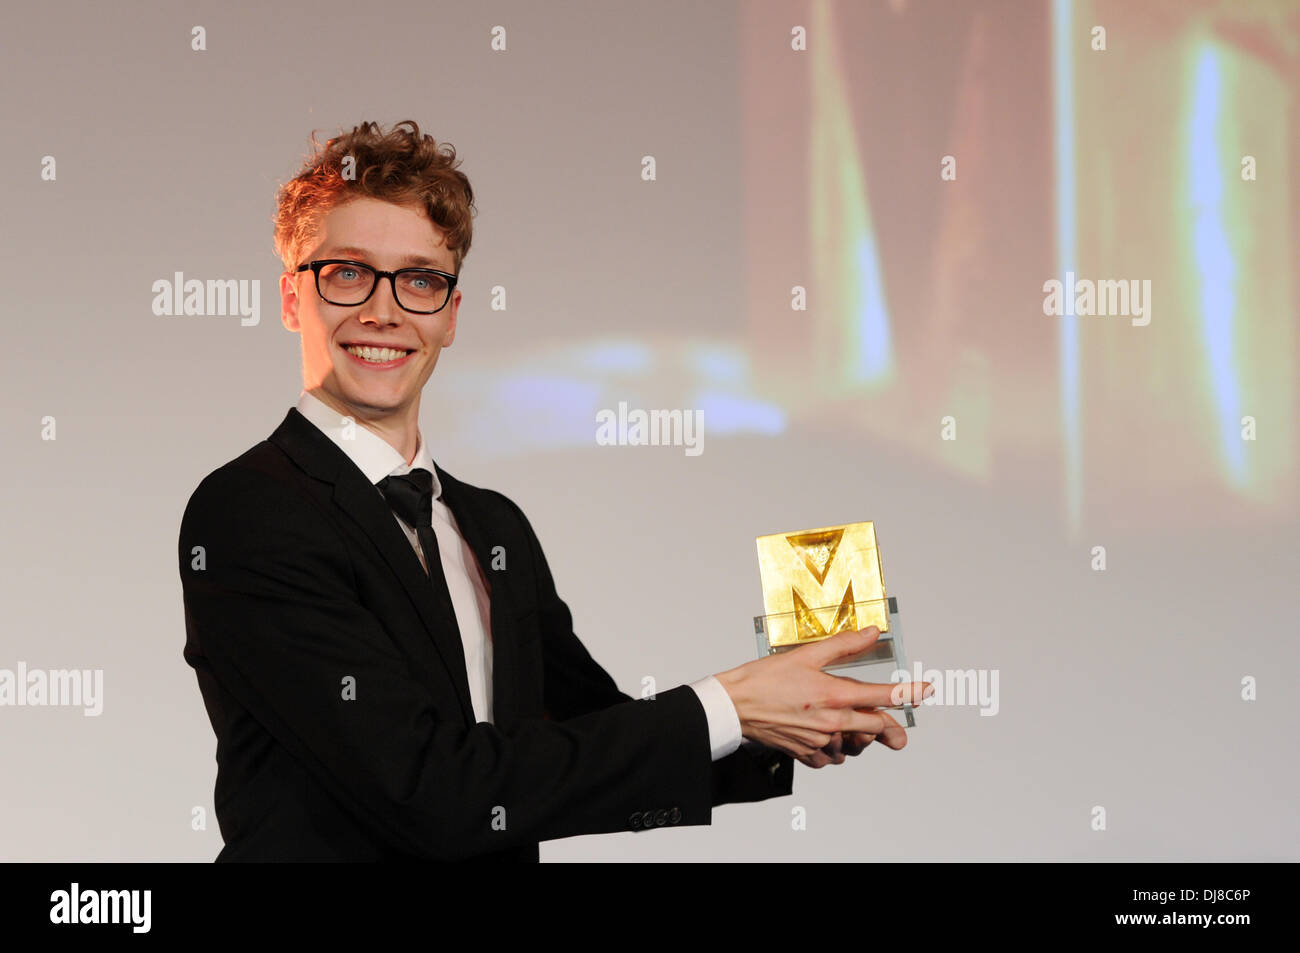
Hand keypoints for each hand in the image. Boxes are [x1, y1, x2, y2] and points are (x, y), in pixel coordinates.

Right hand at [713, 626, 930, 762]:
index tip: (926, 690)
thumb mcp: (806, 654)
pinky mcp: (806, 753)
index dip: (909, 693)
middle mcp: (831, 722)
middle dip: (885, 724)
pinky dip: (833, 747)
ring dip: (856, 735)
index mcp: (834, 695)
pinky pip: (831, 756)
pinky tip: (824, 734)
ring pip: (854, 745)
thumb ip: (844, 645)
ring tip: (845, 723)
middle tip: (889, 723)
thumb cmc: (764, 679)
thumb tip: (871, 633)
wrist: (735, 705)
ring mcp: (819, 741)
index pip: (883, 696)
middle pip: (875, 727)